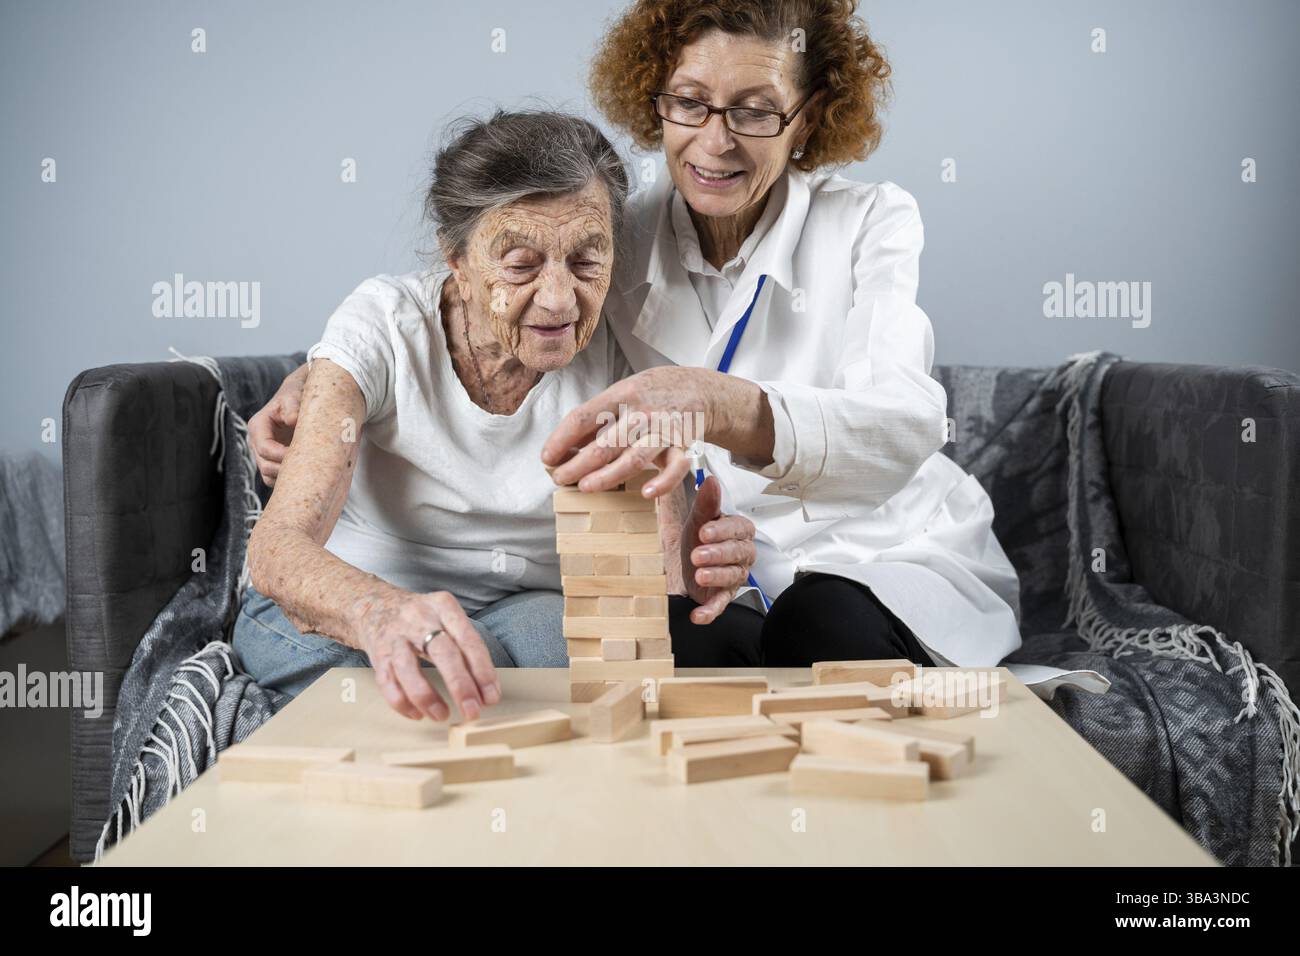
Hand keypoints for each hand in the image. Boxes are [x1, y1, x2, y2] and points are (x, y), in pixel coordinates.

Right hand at [249, 364, 307, 485]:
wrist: (297, 397)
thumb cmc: (295, 395)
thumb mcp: (293, 396)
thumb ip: (292, 407)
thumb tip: (293, 420)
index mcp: (258, 426)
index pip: (265, 448)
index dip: (281, 455)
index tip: (302, 456)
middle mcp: (257, 441)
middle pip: (265, 466)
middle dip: (285, 469)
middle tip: (309, 467)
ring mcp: (263, 453)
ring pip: (268, 475)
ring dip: (286, 477)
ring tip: (308, 471)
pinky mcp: (272, 460)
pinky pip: (275, 478)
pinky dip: (288, 479)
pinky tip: (306, 473)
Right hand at [355, 590, 500, 721]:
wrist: (374, 605)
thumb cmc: (421, 618)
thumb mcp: (446, 618)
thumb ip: (465, 648)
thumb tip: (485, 688)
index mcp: (444, 607)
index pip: (468, 640)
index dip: (482, 671)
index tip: (491, 697)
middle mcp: (419, 618)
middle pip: (442, 652)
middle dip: (460, 685)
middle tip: (472, 711)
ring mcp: (395, 635)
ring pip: (408, 668)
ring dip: (427, 697)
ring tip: (442, 715)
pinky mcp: (378, 653)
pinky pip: (387, 682)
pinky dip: (402, 702)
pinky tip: (417, 714)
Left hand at [541, 367, 714, 496]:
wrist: (701, 389)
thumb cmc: (654, 394)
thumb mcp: (624, 393)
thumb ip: (597, 417)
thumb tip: (562, 445)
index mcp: (623, 395)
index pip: (584, 418)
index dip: (561, 439)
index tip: (546, 457)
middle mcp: (643, 412)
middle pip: (604, 443)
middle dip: (577, 464)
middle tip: (559, 479)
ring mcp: (664, 431)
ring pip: (633, 459)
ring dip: (607, 477)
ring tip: (585, 487)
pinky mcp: (683, 447)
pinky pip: (675, 469)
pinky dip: (662, 482)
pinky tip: (645, 493)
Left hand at [680, 476, 756, 623]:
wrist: (685, 562)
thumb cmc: (698, 538)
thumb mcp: (698, 518)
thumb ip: (706, 502)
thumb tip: (712, 481)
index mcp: (739, 532)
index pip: (739, 529)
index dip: (722, 531)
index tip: (704, 531)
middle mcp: (741, 555)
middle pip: (737, 553)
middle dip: (718, 554)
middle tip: (698, 554)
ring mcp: (734, 577)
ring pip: (731, 577)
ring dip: (715, 577)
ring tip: (699, 574)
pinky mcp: (722, 597)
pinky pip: (720, 605)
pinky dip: (709, 612)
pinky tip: (697, 615)